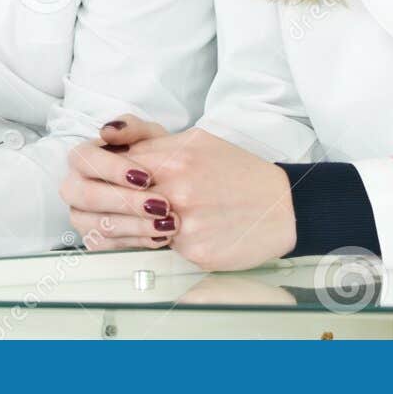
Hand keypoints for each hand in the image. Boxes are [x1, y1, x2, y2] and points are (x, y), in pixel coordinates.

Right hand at [60, 114, 171, 249]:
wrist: (164, 185)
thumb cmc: (151, 157)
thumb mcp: (149, 137)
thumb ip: (132, 128)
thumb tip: (107, 130)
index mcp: (83, 158)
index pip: (86, 160)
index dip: (113, 169)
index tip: (145, 176)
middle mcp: (74, 187)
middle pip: (88, 196)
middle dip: (126, 202)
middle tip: (160, 204)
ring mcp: (81, 216)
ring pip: (99, 225)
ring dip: (136, 226)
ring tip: (167, 224)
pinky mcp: (93, 239)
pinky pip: (109, 246)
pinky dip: (137, 243)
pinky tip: (160, 238)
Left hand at [127, 128, 295, 271]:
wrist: (282, 206)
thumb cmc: (237, 171)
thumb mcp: (197, 141)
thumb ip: (152, 141)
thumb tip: (110, 141)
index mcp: (175, 159)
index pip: (118, 167)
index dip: (111, 175)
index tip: (114, 181)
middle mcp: (177, 190)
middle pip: (121, 202)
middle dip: (119, 204)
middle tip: (128, 206)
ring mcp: (185, 224)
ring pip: (138, 230)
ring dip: (140, 227)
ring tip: (158, 220)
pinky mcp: (195, 252)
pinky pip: (165, 250)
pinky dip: (169, 244)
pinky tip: (189, 235)